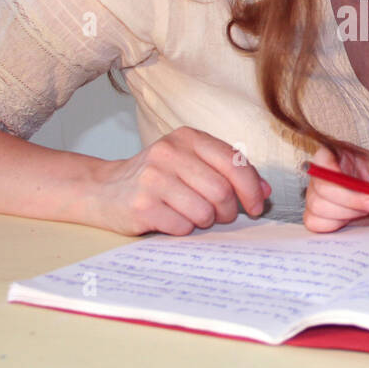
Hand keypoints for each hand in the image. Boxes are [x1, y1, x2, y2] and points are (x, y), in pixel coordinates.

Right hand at [88, 126, 271, 235]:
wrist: (103, 189)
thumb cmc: (155, 178)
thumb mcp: (190, 163)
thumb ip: (228, 172)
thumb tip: (265, 190)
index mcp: (187, 138)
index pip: (234, 163)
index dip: (252, 189)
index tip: (256, 206)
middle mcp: (169, 153)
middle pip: (222, 191)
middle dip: (229, 211)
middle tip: (221, 216)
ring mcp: (153, 179)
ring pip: (204, 211)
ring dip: (206, 221)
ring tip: (194, 216)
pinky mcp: (141, 205)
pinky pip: (182, 226)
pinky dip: (184, 229)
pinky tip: (173, 220)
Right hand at [303, 145, 368, 232]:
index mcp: (333, 155)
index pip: (322, 158)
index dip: (329, 168)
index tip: (347, 179)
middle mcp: (318, 174)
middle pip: (322, 187)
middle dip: (350, 199)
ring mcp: (313, 196)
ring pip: (319, 207)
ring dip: (348, 212)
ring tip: (366, 209)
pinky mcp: (313, 216)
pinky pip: (317, 224)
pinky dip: (337, 225)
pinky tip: (352, 219)